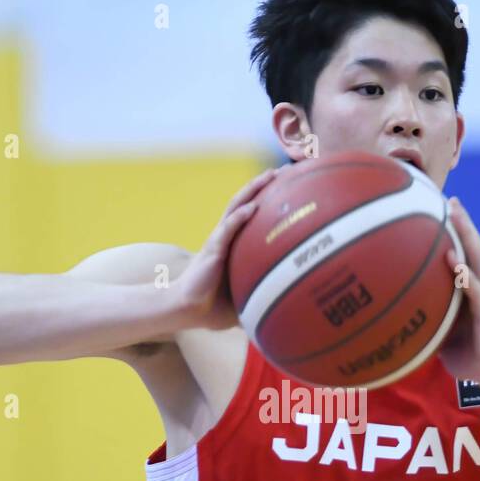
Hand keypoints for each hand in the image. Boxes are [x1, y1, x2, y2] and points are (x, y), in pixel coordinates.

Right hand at [175, 165, 288, 329]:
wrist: (187, 310)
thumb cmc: (212, 307)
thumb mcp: (245, 301)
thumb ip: (264, 298)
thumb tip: (289, 311)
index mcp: (233, 245)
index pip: (253, 214)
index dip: (269, 198)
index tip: (291, 186)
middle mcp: (226, 236)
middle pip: (246, 202)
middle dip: (265, 184)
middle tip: (287, 170)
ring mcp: (218, 240)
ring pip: (236, 207)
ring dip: (253, 190)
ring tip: (270, 175)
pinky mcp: (213, 249)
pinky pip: (228, 229)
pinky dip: (240, 217)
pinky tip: (253, 207)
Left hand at [438, 197, 479, 388]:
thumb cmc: (467, 353)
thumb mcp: (441, 331)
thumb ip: (426, 315)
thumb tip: (394, 310)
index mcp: (470, 289)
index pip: (464, 252)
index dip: (454, 231)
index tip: (439, 207)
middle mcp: (479, 286)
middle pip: (472, 246)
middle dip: (462, 221)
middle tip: (450, 199)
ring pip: (476, 258)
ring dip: (466, 235)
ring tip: (454, 214)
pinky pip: (474, 291)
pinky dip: (463, 275)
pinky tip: (453, 262)